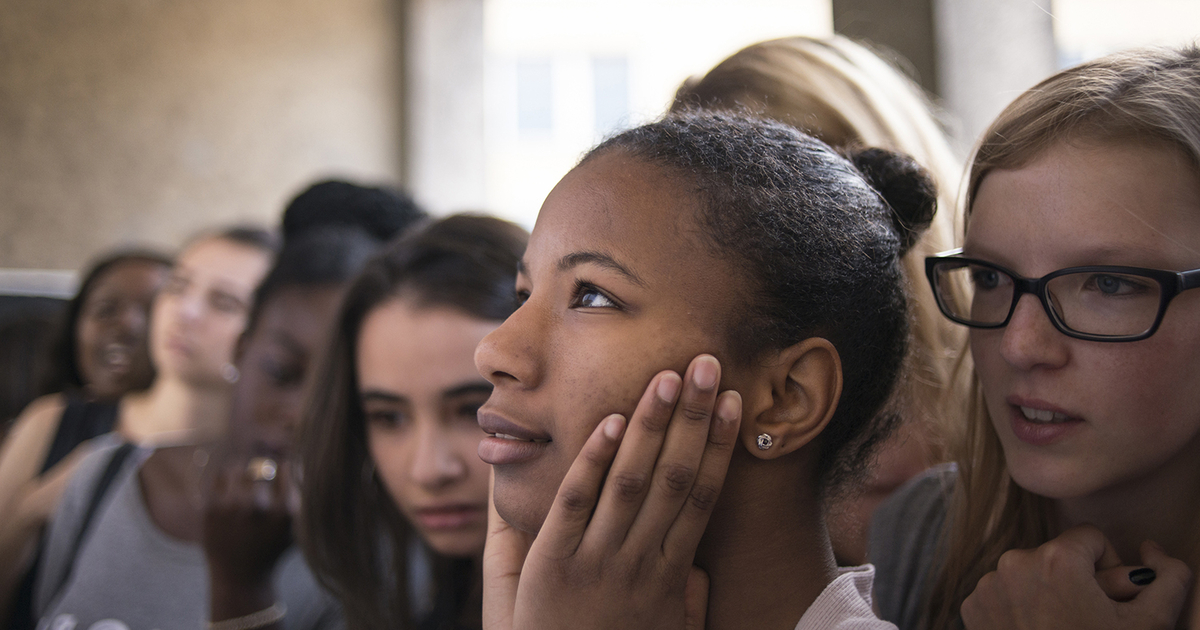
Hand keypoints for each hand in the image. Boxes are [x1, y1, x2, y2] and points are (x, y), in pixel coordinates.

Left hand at [202, 452, 297, 620]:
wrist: (240, 577)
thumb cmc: (274, 548)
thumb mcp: (297, 528)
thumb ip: (303, 497)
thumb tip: (298, 462)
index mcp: (284, 513)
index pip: (286, 467)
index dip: (285, 468)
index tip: (282, 474)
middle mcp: (258, 509)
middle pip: (263, 466)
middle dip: (264, 470)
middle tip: (262, 477)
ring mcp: (232, 508)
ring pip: (240, 468)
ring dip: (245, 472)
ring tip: (247, 481)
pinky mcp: (212, 509)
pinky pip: (222, 476)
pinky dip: (229, 477)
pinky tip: (234, 487)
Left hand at [484, 354, 741, 629]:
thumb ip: (685, 605)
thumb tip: (701, 572)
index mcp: (669, 575)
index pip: (700, 497)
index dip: (717, 447)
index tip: (734, 404)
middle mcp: (640, 562)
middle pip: (674, 477)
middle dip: (694, 418)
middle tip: (709, 365)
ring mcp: (597, 562)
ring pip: (631, 482)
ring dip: (651, 426)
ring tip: (668, 379)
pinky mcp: (551, 565)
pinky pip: (574, 504)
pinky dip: (591, 461)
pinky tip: (608, 422)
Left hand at [961, 525, 1191, 629]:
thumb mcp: (1147, 623)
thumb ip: (1166, 578)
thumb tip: (1150, 550)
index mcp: (1055, 559)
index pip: (1089, 537)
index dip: (1107, 565)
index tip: (1107, 596)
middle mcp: (1014, 563)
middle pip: (1057, 555)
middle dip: (1075, 580)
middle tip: (1086, 617)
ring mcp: (988, 585)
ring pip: (1029, 573)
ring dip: (1046, 593)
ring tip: (1060, 627)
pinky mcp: (972, 606)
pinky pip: (1003, 592)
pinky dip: (1019, 608)